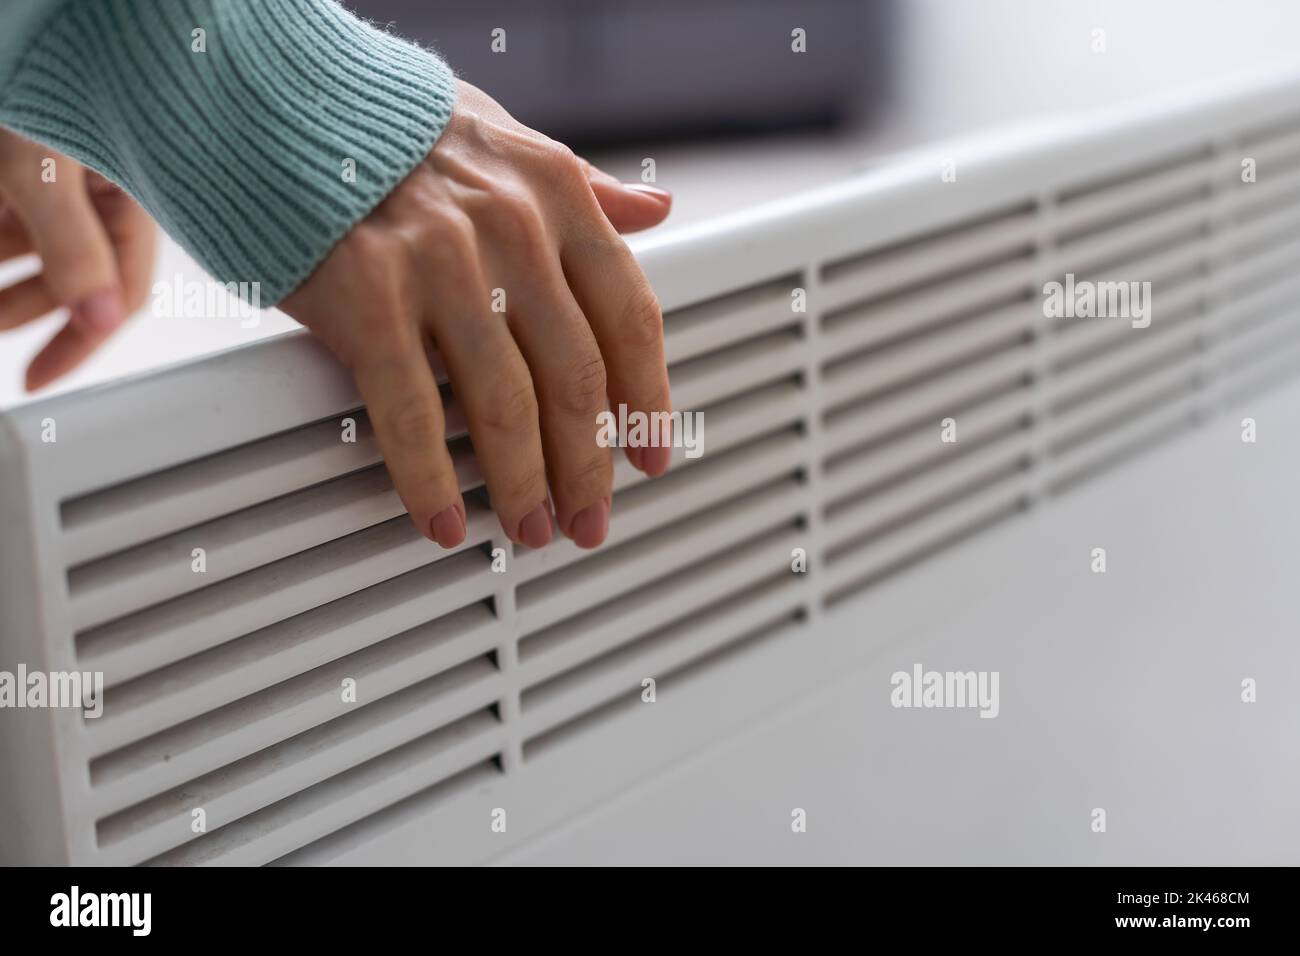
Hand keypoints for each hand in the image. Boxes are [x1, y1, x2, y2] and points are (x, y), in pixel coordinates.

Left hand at [0, 129, 155, 389]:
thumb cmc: (44, 75)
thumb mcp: (45, 172)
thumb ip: (74, 248)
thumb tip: (101, 323)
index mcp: (136, 203)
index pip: (122, 296)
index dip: (79, 343)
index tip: (37, 379)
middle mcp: (108, 193)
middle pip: (73, 277)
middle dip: (23, 304)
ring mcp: (69, 173)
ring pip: (37, 244)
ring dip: (2, 270)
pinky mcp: (31, 151)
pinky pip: (16, 209)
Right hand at [282, 80, 673, 551]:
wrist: (284, 100)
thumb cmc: (397, 126)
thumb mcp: (509, 138)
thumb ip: (586, 187)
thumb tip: (656, 209)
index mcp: (556, 196)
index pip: (629, 317)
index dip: (648, 400)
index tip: (650, 455)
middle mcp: (512, 230)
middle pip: (574, 379)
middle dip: (587, 467)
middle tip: (588, 520)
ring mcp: (441, 267)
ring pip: (504, 407)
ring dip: (523, 486)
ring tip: (530, 531)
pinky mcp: (367, 299)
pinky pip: (413, 415)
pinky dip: (431, 483)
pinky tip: (445, 522)